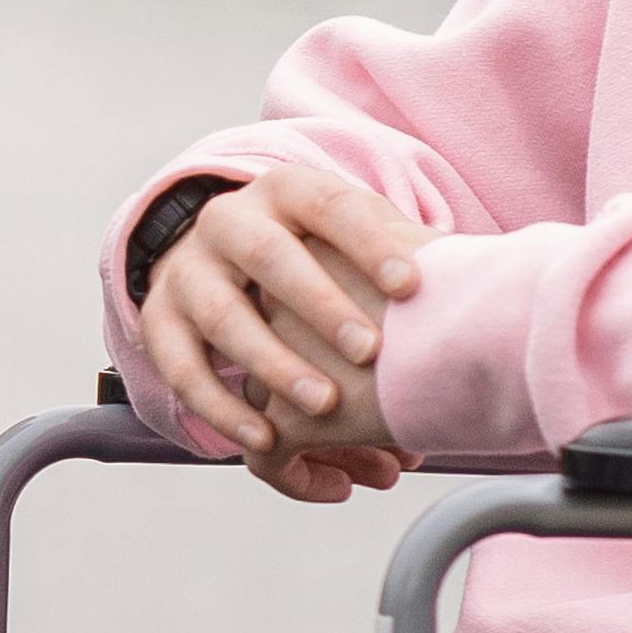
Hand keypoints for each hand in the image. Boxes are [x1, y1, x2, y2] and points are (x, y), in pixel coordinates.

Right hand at [139, 172, 432, 463]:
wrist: (219, 256)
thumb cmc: (317, 258)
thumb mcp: (351, 238)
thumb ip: (398, 254)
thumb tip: (472, 286)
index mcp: (286, 192)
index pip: (328, 205)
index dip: (369, 242)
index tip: (413, 284)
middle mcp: (229, 222)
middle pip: (269, 257)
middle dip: (320, 305)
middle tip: (369, 352)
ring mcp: (188, 272)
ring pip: (224, 317)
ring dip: (274, 364)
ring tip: (324, 406)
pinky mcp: (159, 323)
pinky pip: (183, 370)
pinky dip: (223, 409)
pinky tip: (266, 440)